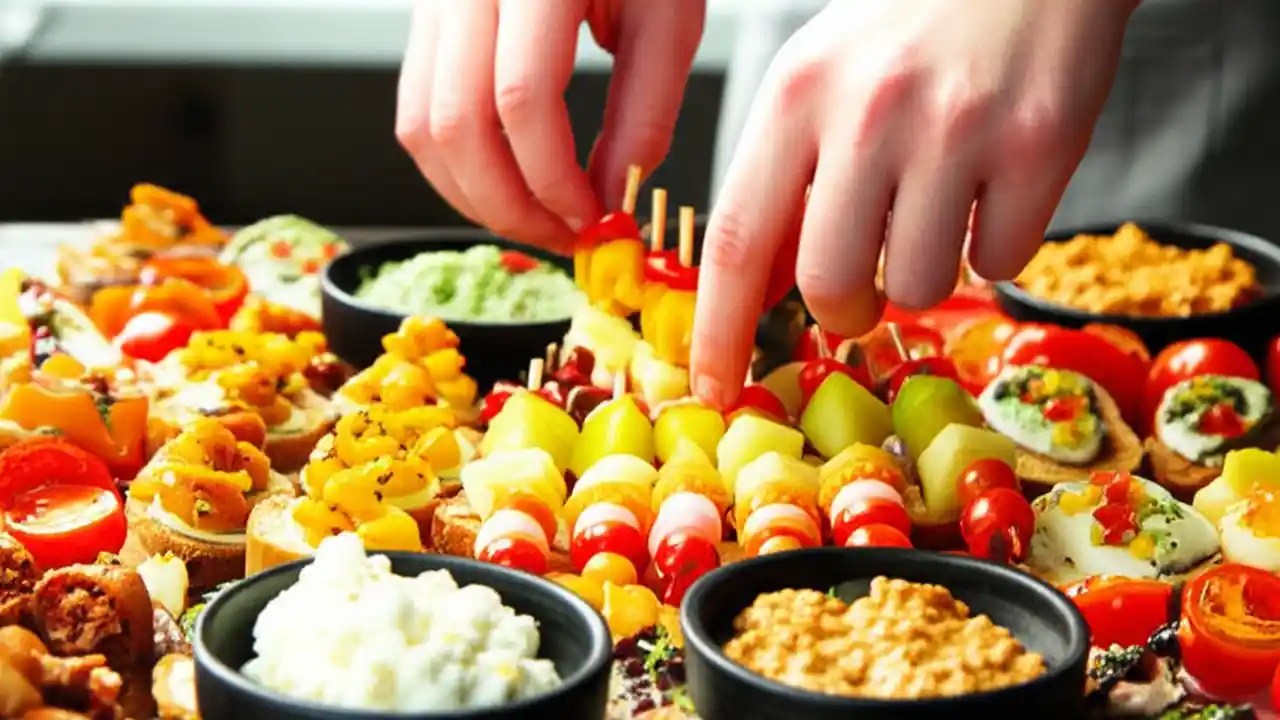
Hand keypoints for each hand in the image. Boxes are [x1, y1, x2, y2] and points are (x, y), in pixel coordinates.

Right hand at [395, 0, 704, 253]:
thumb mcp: (669, 14)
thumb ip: (645, 106)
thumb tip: (611, 193)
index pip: (522, 99)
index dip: (553, 179)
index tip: (593, 218)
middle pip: (455, 125)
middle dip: (508, 204)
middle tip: (562, 237)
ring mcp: (434, 0)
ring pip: (421, 127)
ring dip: (473, 196)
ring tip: (536, 219)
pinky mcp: (425, 19)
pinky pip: (416, 108)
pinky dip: (456, 163)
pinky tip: (506, 183)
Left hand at [691, 0, 1137, 407]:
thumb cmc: (912, 23)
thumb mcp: (819, 79)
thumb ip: (782, 181)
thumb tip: (757, 289)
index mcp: (798, 95)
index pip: (737, 238)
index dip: (719, 329)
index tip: (710, 387)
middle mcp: (870, 112)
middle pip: (829, 283)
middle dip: (842, 315)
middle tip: (860, 295)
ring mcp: (957, 129)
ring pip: (919, 288)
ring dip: (923, 276)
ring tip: (936, 211)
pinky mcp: (1039, 145)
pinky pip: (1000, 262)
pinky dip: (993, 245)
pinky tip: (991, 187)